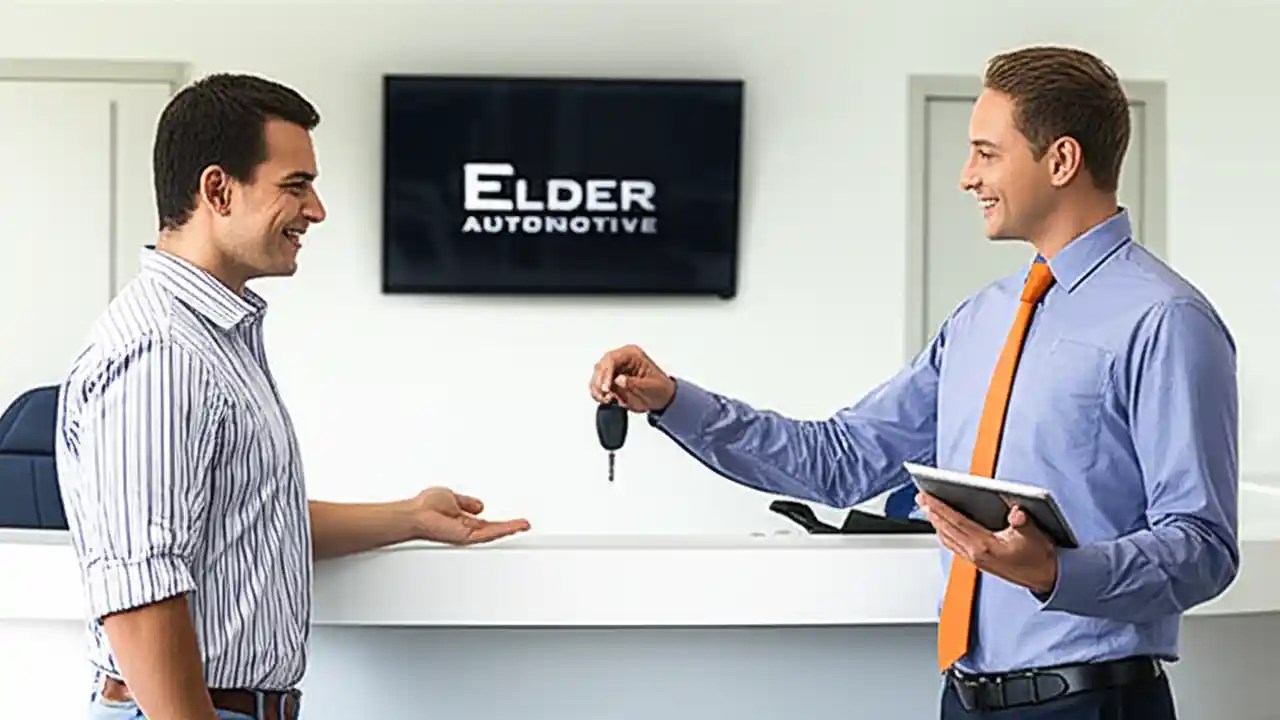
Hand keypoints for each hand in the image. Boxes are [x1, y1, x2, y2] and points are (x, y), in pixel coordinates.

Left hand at [410, 487, 529, 544]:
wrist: (415, 515)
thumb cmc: (424, 508)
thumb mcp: (452, 498)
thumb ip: (467, 502)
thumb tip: (479, 505)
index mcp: (463, 520)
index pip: (486, 523)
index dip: (500, 521)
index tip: (513, 520)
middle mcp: (466, 529)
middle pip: (493, 529)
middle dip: (510, 528)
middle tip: (525, 526)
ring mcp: (467, 534)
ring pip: (494, 533)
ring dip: (511, 529)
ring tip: (525, 527)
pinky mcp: (467, 536)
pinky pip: (490, 533)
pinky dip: (503, 530)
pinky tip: (514, 526)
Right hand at [589, 344, 676, 411]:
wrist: (663, 398)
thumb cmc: (660, 389)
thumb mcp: (650, 386)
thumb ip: (633, 383)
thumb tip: (618, 381)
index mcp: (632, 354)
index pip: (612, 359)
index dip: (606, 374)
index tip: (606, 388)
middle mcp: (621, 358)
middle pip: (601, 366)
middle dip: (599, 382)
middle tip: (604, 396)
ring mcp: (615, 368)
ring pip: (597, 375)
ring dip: (597, 388)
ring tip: (605, 399)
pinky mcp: (611, 379)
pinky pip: (598, 384)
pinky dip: (598, 393)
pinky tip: (604, 399)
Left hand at [917, 492, 1058, 594]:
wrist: (1045, 578)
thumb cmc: (1039, 556)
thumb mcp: (1034, 535)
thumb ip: (1023, 522)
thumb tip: (1016, 512)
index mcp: (985, 546)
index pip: (955, 522)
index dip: (939, 508)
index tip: (927, 496)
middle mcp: (975, 554)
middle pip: (946, 529)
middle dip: (932, 512)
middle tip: (920, 497)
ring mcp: (975, 559)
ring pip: (947, 538)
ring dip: (936, 522)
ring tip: (927, 507)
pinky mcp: (977, 562)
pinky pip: (953, 545)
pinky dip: (945, 532)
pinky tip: (942, 526)